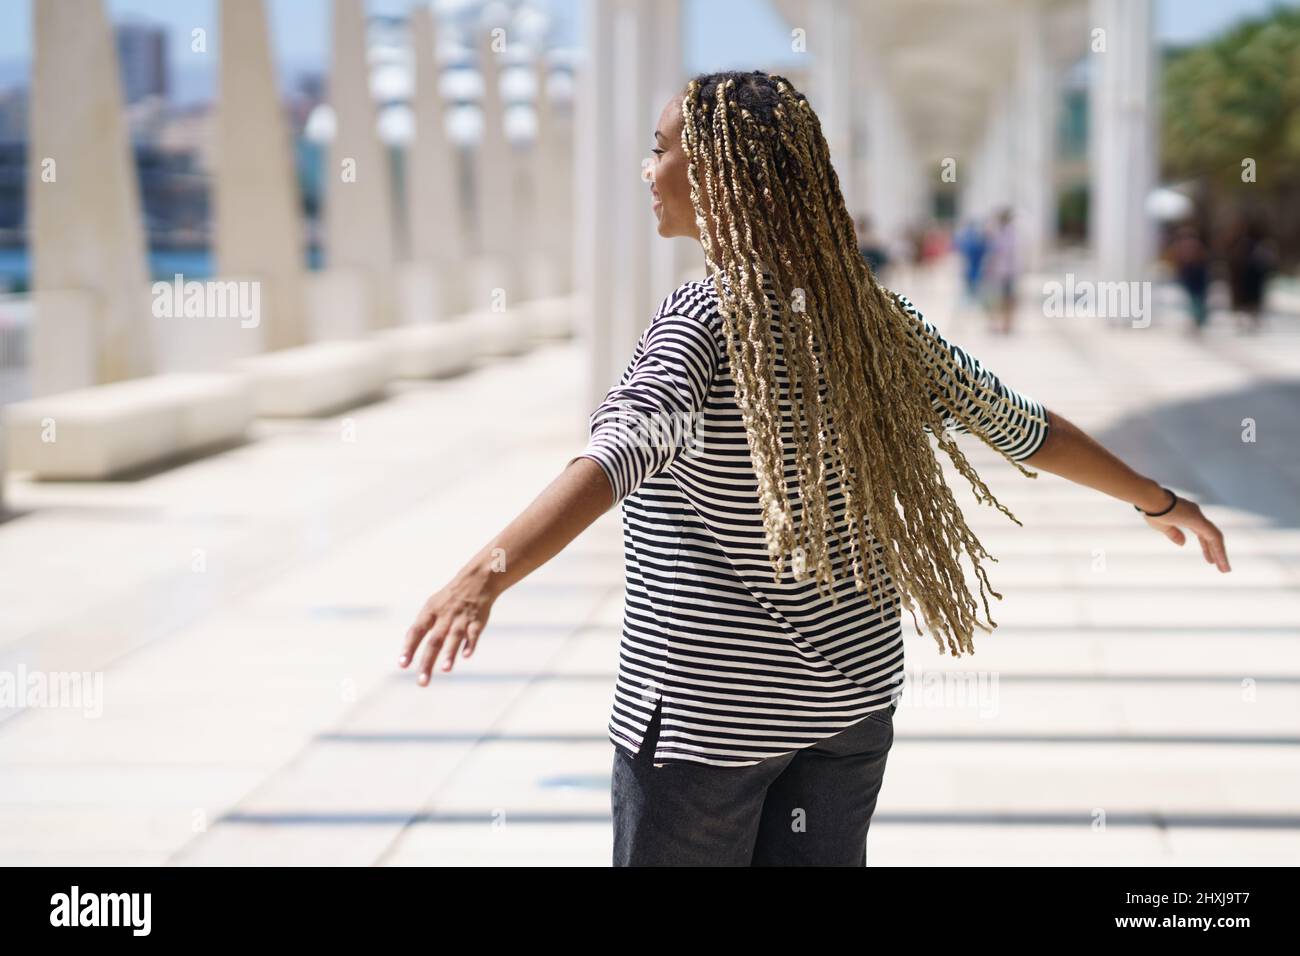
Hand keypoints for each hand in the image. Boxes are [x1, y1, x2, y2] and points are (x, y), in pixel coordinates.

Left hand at [399, 564, 497, 684]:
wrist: (476, 580)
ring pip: (454, 637)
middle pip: (434, 641)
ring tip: (445, 670)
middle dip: (427, 662)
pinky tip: (466, 656)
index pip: (416, 631)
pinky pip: (473, 634)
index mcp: (430, 612)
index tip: (402, 665)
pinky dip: (470, 644)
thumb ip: (421, 627)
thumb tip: (407, 650)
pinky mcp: (478, 621)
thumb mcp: (431, 607)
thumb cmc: (449, 599)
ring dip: (449, 653)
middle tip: (422, 682)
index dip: (409, 648)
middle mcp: (445, 616)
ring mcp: (462, 619)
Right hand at [1140, 493, 1230, 572]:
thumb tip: (1183, 543)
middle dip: (1216, 553)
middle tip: (1222, 568)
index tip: (1210, 560)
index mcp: (1188, 516)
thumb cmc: (1153, 511)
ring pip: (1215, 538)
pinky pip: (1214, 537)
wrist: (1150, 500)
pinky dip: (1219, 550)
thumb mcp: (1163, 527)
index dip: (1206, 547)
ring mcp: (1199, 517)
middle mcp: (1196, 515)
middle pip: (1211, 537)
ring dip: (1221, 555)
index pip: (1202, 534)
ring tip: (1225, 570)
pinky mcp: (1199, 520)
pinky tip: (1221, 561)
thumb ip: (1174, 535)